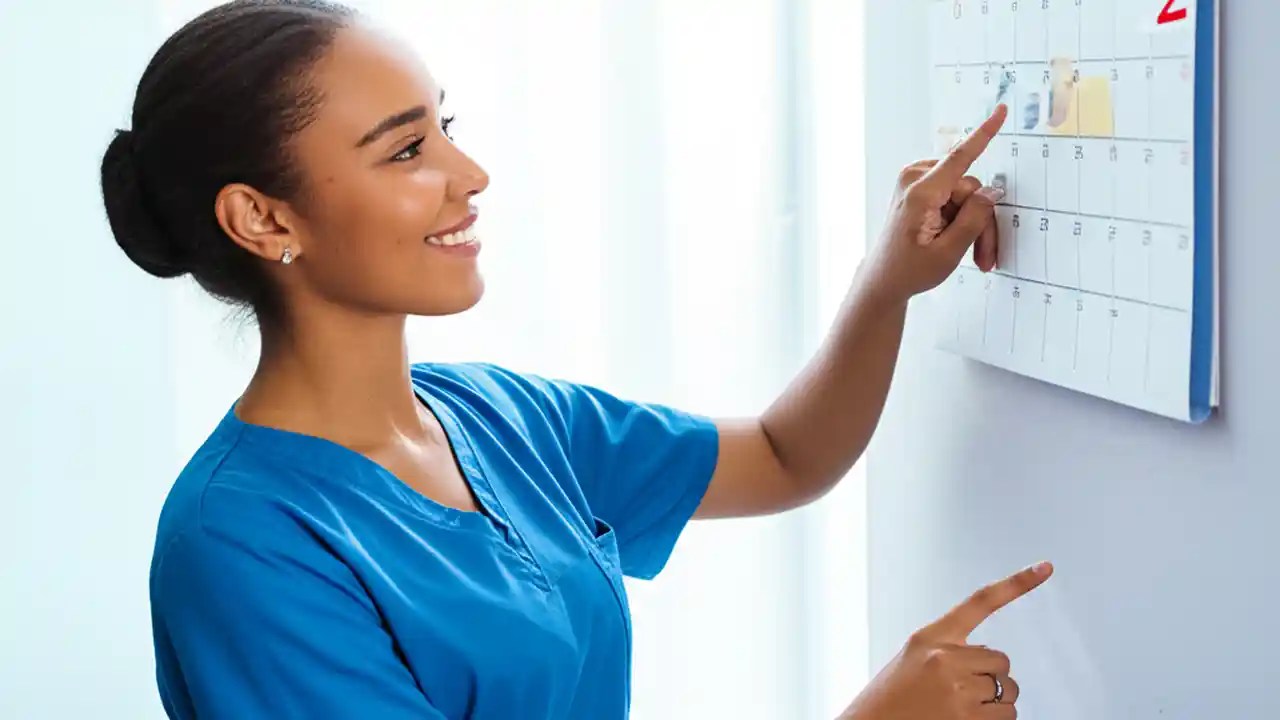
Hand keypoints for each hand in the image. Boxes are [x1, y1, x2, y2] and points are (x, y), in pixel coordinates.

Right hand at [837, 561, 1052, 719]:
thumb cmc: (891, 699)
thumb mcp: (913, 659)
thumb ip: (949, 651)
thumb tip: (990, 662)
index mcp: (930, 637)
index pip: (980, 601)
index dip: (1017, 583)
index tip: (1045, 568)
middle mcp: (945, 658)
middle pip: (1001, 660)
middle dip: (990, 677)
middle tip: (962, 692)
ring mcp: (958, 689)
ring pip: (1008, 690)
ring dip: (994, 703)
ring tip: (960, 709)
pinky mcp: (968, 718)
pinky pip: (1007, 716)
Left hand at [860, 104, 1008, 305]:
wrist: (884, 280)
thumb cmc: (909, 270)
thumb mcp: (949, 251)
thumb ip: (974, 217)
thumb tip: (992, 191)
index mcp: (920, 194)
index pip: (960, 157)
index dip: (984, 134)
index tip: (1000, 111)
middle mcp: (915, 180)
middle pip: (969, 189)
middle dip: (981, 221)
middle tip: (985, 256)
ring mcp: (914, 182)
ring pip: (964, 195)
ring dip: (972, 224)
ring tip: (974, 256)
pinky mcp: (918, 189)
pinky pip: (952, 196)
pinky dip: (960, 219)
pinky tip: (957, 241)